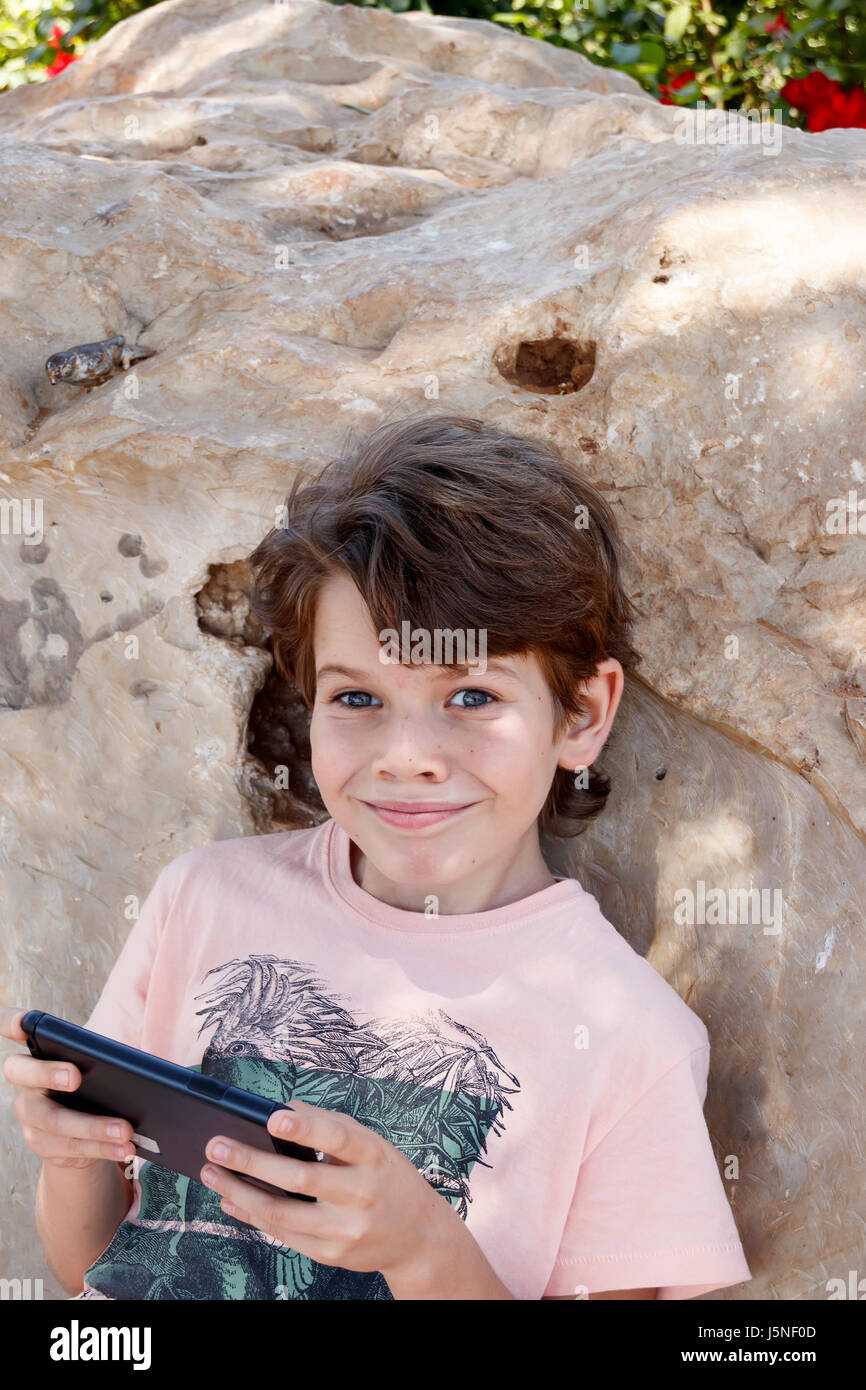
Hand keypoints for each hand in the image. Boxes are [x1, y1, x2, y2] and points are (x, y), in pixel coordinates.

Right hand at [0, 1006, 134, 1170]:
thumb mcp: (95, 1066)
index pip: (11, 1027)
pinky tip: (123, 1148)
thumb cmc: (92, 1086)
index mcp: (37, 1051)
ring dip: (93, 1126)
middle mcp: (25, 1082)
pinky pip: (70, 1148)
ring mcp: (30, 1115)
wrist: (80, 1135)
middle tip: (76, 1077)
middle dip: (48, 1074)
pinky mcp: (42, 1144)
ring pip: (54, 1120)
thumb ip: (100, 1058)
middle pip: (22, 1073)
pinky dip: (101, 1148)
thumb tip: (135, 1066)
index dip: (12, 1023)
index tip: (24, 1023)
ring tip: (125, 1130)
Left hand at [199, 1097, 461, 1284]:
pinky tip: (232, 1200)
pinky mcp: (331, 1254)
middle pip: (300, 1179)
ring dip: (240, 1192)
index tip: (272, 1119)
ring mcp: (346, 1229)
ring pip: (283, 1213)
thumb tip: (286, 1109)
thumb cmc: (387, 1178)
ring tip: (212, 1174)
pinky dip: (253, 1215)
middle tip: (216, 1146)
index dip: (306, 1129)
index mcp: (374, 1156)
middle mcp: (361, 1194)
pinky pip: (284, 1234)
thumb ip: (331, 1125)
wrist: (418, 1237)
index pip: (338, 1138)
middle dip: (251, 1163)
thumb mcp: (372, 1144)